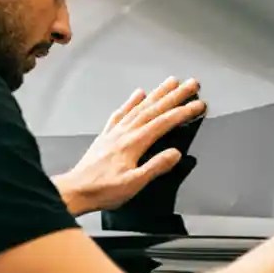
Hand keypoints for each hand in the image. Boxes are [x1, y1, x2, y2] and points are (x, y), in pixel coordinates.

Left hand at [54, 77, 206, 214]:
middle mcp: (125, 133)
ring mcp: (115, 132)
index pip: (164, 123)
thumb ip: (156, 167)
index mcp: (134, 143)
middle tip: (191, 84)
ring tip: (171, 82)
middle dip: (175, 95)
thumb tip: (175, 154)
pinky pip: (121, 112)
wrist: (75, 190)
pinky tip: (138, 94)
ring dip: (157, 93)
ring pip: (140, 106)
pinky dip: (131, 101)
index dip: (183, 112)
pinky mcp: (106, 135)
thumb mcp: (134, 184)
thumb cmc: (102, 190)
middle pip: (155, 108)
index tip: (198, 104)